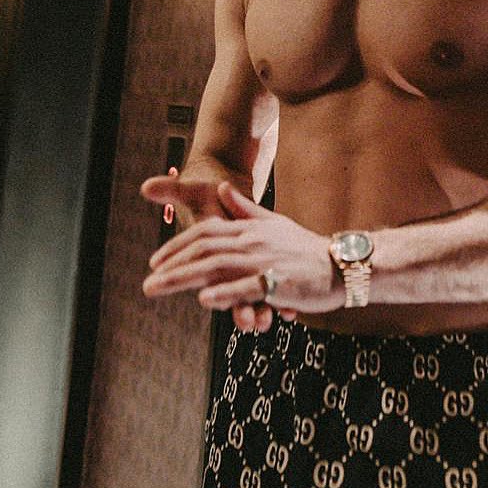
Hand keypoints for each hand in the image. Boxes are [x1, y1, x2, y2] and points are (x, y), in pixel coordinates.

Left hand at [142, 181, 341, 330]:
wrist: (340, 264)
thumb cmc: (305, 248)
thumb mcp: (273, 223)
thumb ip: (244, 209)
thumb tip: (222, 188)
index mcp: (249, 229)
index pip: (205, 233)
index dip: (177, 246)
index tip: (156, 261)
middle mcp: (252, 242)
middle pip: (203, 249)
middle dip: (171, 265)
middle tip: (148, 283)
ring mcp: (265, 261)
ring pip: (217, 266)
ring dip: (184, 277)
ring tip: (160, 287)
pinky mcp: (278, 282)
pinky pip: (247, 287)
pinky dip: (225, 292)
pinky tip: (204, 299)